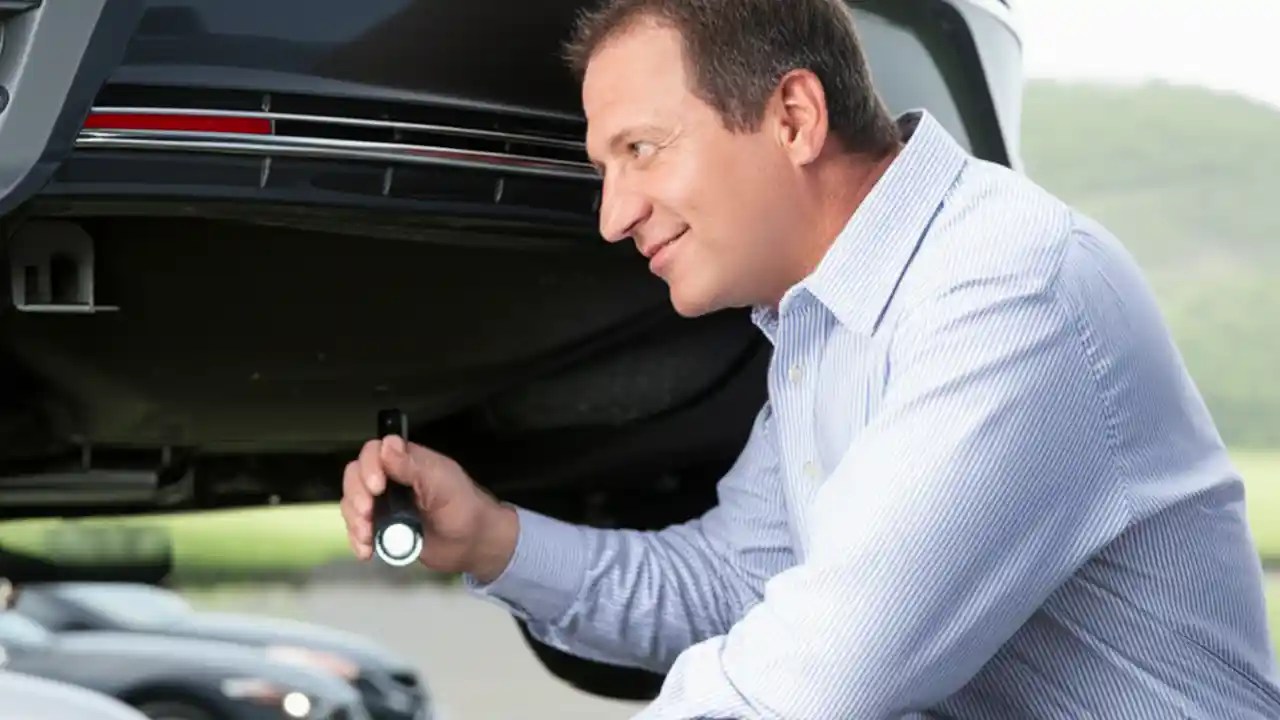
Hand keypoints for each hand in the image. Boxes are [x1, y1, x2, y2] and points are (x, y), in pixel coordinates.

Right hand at [340, 435, 517, 580]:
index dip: (369, 466)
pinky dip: (356, 540)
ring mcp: (384, 505)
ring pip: (351, 503)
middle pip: (355, 476)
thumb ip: (413, 465)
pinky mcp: (381, 529)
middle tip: (368, 514)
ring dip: (354, 520)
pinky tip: (367, 552)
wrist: (473, 544)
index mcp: (406, 461)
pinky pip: (357, 529)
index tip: (378, 487)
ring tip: (368, 538)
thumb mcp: (442, 481)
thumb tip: (385, 446)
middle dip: (356, 495)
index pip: (373, 452)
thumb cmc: (464, 506)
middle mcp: (390, 479)